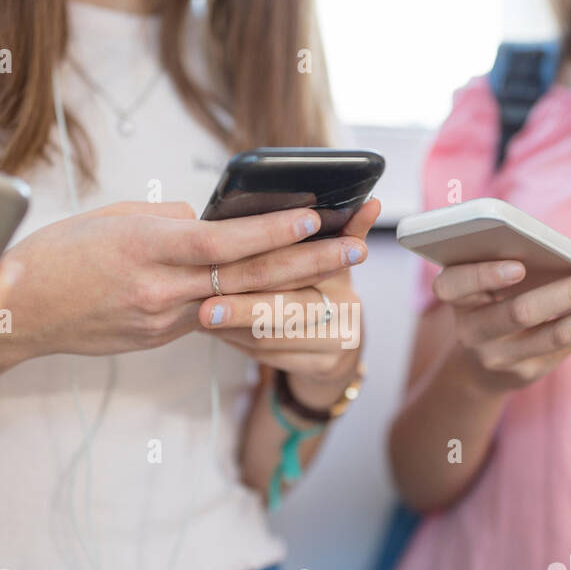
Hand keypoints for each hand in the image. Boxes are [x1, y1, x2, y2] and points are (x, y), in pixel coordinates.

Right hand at [0, 200, 369, 365]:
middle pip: (245, 278)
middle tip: (355, 248)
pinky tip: (285, 294)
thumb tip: (210, 222)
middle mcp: (158, 291)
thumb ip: (168, 221)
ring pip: (238, 304)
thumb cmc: (58, 254)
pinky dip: (248, 305)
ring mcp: (160, 322)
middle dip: (307, 262)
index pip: (221, 243)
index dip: (271, 231)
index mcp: (143, 249)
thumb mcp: (112, 219)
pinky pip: (211, 317)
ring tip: (338, 276)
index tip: (314, 216)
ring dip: (292, 289)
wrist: (15, 315)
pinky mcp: (158, 339)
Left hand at [196, 199, 378, 398]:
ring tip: (200, 314)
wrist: (339, 346)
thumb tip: (370, 203)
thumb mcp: (332, 258)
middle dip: (244, 309)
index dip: (274, 262)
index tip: (237, 257)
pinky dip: (238, 343)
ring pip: (273, 337)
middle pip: (289, 308)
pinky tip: (215, 331)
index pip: (308, 266)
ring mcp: (337, 341)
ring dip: (233, 327)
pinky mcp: (322, 366)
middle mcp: (347, 310)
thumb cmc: (323, 292)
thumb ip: (344, 227)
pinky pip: (268, 355)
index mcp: (344, 275)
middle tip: (206, 308)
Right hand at [433, 259, 570, 391]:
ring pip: (555, 334)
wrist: (478, 365)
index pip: (454, 284)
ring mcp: (498, 357)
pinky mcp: (525, 373)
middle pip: (521, 312)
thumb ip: (509, 263)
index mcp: (456, 298)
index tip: (518, 266)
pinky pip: (568, 345)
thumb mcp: (485, 284)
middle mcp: (472, 331)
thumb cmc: (490, 302)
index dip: (483, 275)